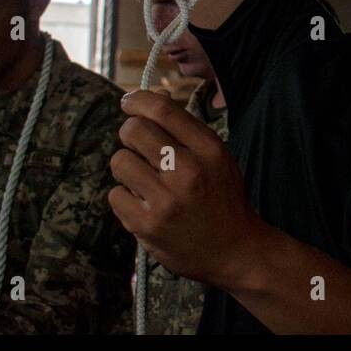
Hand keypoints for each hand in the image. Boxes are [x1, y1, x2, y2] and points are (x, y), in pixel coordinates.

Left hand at [109, 90, 258, 286]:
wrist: (235, 251)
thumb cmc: (223, 198)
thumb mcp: (218, 157)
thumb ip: (187, 131)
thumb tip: (151, 99)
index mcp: (209, 149)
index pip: (162, 110)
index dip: (138, 100)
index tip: (128, 102)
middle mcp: (188, 171)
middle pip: (133, 130)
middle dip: (130, 134)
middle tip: (138, 146)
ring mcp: (166, 199)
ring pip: (119, 161)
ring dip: (127, 167)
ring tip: (145, 180)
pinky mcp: (146, 225)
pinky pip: (115, 194)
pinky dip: (125, 198)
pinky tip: (144, 204)